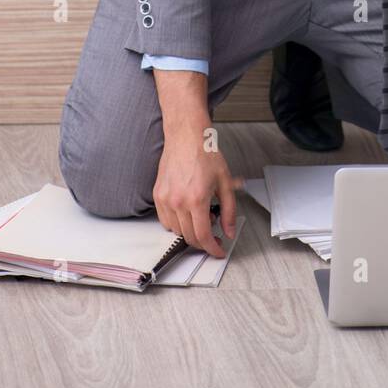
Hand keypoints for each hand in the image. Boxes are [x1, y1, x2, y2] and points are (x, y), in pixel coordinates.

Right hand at [153, 125, 243, 258]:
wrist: (186, 136)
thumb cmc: (205, 154)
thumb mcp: (225, 182)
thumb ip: (229, 210)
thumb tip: (229, 231)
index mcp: (196, 198)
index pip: (202, 236)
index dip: (212, 248)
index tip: (218, 251)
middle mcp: (178, 201)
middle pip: (189, 237)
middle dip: (203, 242)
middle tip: (214, 236)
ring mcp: (165, 199)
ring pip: (176, 231)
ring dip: (190, 231)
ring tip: (201, 216)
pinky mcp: (157, 195)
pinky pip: (165, 220)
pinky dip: (177, 223)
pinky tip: (187, 212)